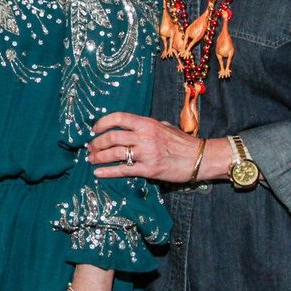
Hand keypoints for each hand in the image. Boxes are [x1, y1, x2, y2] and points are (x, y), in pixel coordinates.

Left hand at [87, 111, 230, 182]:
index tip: (94, 129)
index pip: (118, 118)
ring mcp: (146, 153)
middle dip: (97, 143)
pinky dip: (108, 172)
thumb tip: (133, 126)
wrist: (201, 158)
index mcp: (147, 123)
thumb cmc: (183, 142)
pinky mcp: (149, 170)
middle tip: (90, 148)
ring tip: (91, 160)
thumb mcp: (164, 126)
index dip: (102, 123)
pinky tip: (98, 173)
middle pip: (112, 137)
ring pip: (115, 154)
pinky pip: (124, 170)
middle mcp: (144, 136)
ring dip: (99, 157)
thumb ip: (147, 126)